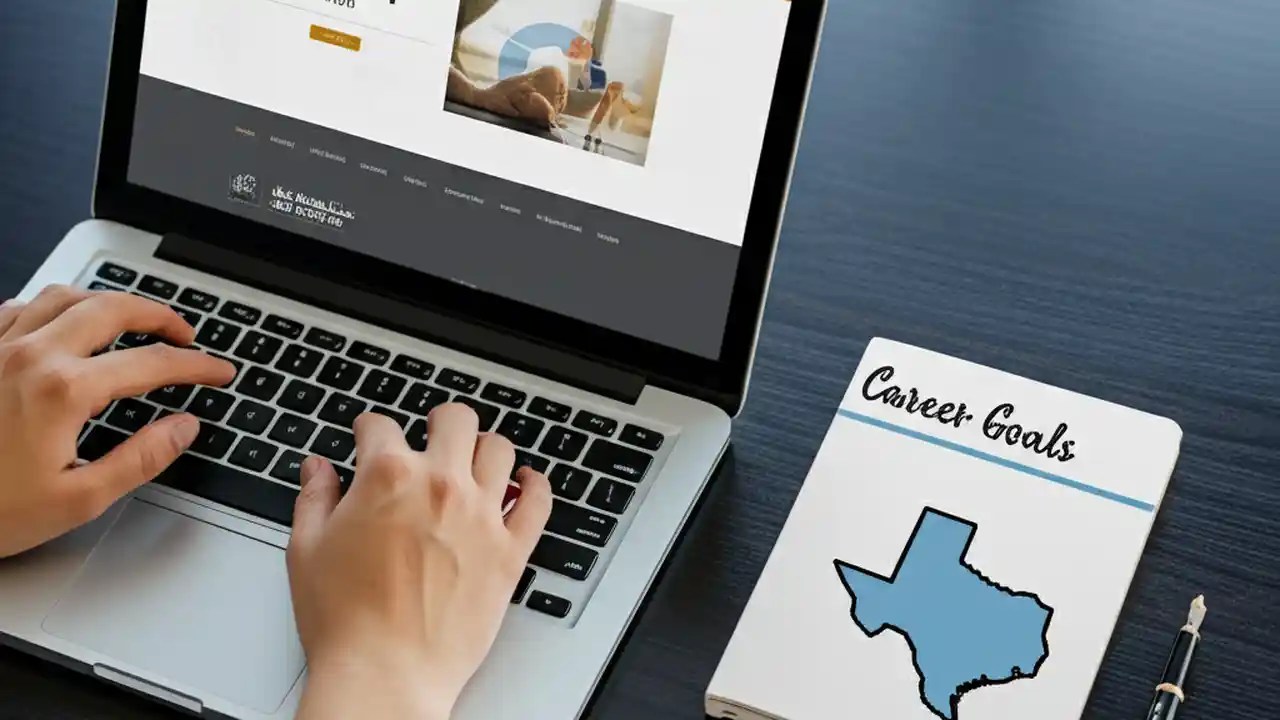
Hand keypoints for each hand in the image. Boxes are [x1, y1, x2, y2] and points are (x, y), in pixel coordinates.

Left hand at [0, 286, 235, 558]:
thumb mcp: (77, 500)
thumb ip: (140, 459)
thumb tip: (183, 428)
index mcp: (63, 391)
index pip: (152, 364)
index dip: (196, 366)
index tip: (218, 372)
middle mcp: (30, 356)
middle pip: (112, 309)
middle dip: (159, 315)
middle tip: (185, 333)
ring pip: (63, 297)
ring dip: (107, 302)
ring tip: (130, 319)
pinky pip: (16, 307)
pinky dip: (51, 308)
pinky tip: (60, 324)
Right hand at [288, 405, 552, 719]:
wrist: (386, 673)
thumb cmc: (345, 621)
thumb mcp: (307, 550)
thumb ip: (315, 498)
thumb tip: (318, 468)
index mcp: (388, 478)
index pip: (381, 426)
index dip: (369, 428)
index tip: (368, 435)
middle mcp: (441, 486)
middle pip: (455, 420)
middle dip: (439, 421)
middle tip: (432, 432)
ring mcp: (481, 516)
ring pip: (499, 450)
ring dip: (483, 449)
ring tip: (473, 459)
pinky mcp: (510, 551)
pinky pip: (537, 501)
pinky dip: (534, 485)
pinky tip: (525, 482)